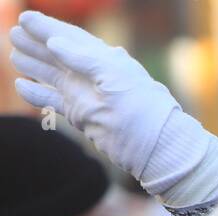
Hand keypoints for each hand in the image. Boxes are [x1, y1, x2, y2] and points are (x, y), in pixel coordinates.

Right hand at [10, 10, 217, 213]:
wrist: (158, 150)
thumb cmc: (144, 112)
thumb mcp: (117, 79)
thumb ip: (85, 59)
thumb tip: (54, 43)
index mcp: (106, 61)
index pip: (71, 39)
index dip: (48, 28)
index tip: (26, 18)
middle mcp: (94, 76)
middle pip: (59, 55)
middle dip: (36, 44)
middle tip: (12, 33)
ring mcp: (88, 97)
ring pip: (54, 76)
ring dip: (34, 65)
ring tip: (13, 54)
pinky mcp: (83, 117)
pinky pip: (55, 101)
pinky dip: (37, 94)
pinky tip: (20, 85)